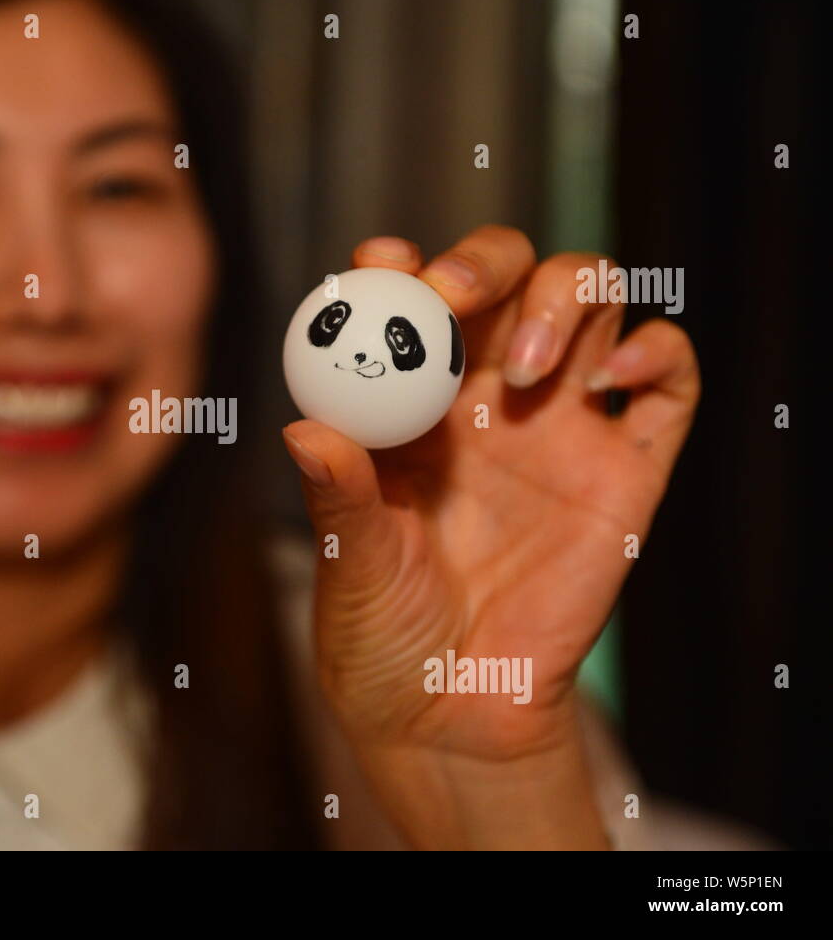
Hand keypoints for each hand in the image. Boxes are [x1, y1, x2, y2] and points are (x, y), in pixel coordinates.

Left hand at [283, 227, 699, 845]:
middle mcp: (492, 396)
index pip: (416, 301)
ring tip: (529, 365)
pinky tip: (616, 375)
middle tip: (455, 297)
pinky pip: (668, 386)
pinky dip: (659, 353)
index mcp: (414, 401)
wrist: (453, 709)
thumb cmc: (383, 629)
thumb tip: (304, 430)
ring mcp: (565, 425)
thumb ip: (337, 495)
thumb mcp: (350, 561)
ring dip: (566, 300)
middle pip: (511, 278)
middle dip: (487, 263)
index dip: (402, 267)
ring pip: (594, 305)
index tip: (380, 264)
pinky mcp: (627, 469)